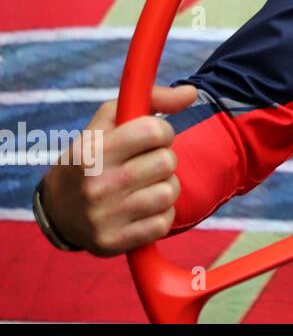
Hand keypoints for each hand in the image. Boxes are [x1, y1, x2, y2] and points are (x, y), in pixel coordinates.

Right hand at [40, 85, 198, 255]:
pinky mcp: (112, 242)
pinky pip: (163, 223)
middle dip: (164, 159)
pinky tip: (143, 208)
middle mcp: (96, 185)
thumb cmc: (91, 156)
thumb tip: (192, 92)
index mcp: (92, 152)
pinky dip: (161, 214)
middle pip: (167, 162)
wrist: (58, 210)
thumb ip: (150, 99)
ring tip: (147, 185)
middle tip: (147, 164)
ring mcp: (103, 217)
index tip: (151, 138)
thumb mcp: (108, 121)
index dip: (162, 131)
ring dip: (166, 187)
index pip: (155, 131)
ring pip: (169, 192)